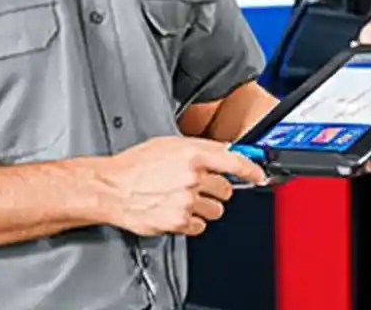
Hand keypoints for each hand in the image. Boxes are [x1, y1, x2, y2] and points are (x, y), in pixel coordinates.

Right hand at [96, 136, 266, 236]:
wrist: (112, 188)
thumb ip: (199, 147)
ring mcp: (187, 201)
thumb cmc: (134, 165)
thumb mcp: (169, 144)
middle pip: (226, 189)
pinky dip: (192, 221)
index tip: (259, 175)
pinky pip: (200, 226)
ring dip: (205, 207)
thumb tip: (224, 151)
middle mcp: (193, 177)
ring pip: (216, 209)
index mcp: (193, 154)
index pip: (235, 162)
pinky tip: (177, 211)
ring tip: (184, 200)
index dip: (252, 170)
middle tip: (199, 187)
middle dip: (217, 189)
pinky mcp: (179, 221)